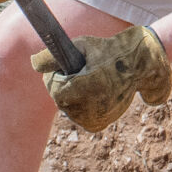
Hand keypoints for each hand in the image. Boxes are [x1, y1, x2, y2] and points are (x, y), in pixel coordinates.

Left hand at [31, 25, 171, 132]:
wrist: (139, 67)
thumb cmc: (109, 51)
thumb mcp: (82, 45)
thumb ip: (53, 56)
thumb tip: (33, 63)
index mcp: (87, 87)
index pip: (54, 87)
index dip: (56, 75)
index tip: (67, 67)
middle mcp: (91, 107)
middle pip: (59, 98)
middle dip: (63, 85)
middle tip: (78, 72)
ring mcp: (95, 118)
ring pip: (66, 107)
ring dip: (70, 95)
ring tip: (86, 81)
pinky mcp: (97, 125)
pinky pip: (76, 115)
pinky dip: (78, 104)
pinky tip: (90, 92)